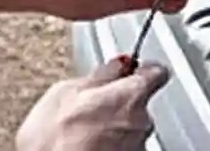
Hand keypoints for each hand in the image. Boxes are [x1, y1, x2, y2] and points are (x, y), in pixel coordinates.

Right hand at [16, 58, 167, 150]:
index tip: (135, 69)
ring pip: (131, 128)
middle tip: (93, 107)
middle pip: (141, 103)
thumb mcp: (66, 92)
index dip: (144, 70)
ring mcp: (138, 146)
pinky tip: (88, 146)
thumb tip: (115, 66)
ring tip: (84, 132)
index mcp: (130, 96)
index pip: (156, 72)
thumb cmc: (53, 139)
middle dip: (121, 104)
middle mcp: (142, 122)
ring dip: (114, 127)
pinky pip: (125, 148)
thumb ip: (100, 76)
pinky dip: (111, 146)